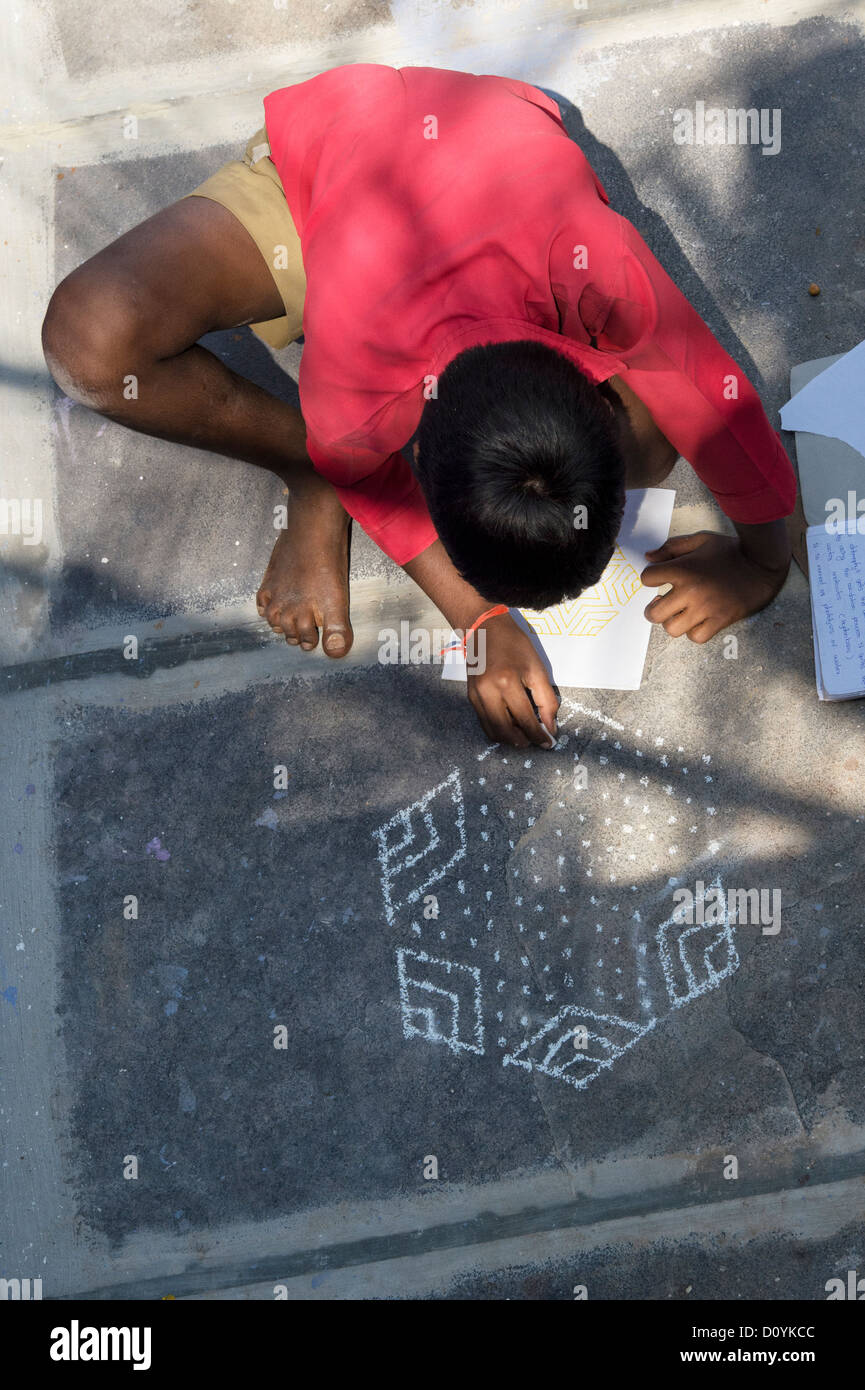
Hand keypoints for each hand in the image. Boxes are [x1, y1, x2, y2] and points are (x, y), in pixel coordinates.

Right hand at [467, 612, 559, 748]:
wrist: (484, 628)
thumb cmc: (514, 644)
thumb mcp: (536, 667)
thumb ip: (546, 699)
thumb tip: (549, 726)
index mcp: (507, 682)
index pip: (525, 718)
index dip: (538, 734)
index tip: (549, 743)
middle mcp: (488, 692)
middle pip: (506, 730)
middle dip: (524, 741)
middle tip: (536, 742)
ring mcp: (476, 696)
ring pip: (493, 730)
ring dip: (510, 740)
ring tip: (524, 738)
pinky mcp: (471, 697)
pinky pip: (484, 722)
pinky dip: (498, 731)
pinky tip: (510, 729)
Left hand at [641, 531, 786, 641]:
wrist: (761, 564)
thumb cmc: (730, 551)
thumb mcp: (701, 540)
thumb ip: (671, 547)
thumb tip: (649, 557)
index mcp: (683, 569)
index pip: (648, 578)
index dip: (650, 578)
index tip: (659, 578)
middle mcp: (691, 591)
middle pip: (654, 613)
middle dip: (653, 608)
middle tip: (662, 603)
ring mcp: (705, 609)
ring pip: (672, 629)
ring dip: (672, 622)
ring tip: (680, 613)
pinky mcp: (720, 620)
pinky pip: (696, 637)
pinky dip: (693, 631)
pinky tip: (697, 621)